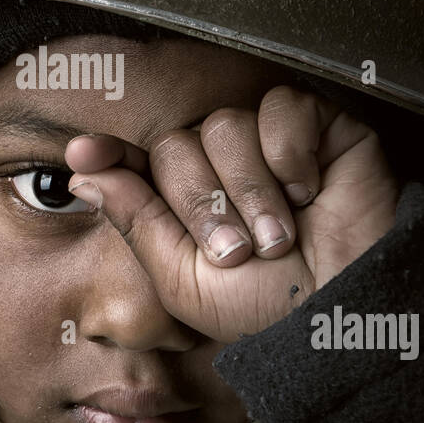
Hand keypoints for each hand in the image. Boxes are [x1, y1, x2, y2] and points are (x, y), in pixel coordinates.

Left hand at [65, 85, 398, 345]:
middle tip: (239, 252)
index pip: (137, 158)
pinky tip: (309, 192)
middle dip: (203, 205)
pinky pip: (280, 110)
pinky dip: (291, 157)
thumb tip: (80, 172)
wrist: (342, 312)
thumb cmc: (268, 306)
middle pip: (176, 145)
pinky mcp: (315, 124)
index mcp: (184, 200)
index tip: (80, 151)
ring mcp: (266, 140)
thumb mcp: (183, 280)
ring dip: (250, 192)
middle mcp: (220, 164)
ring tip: (279, 237)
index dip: (109, 152)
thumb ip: (136, 221)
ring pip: (224, 128)